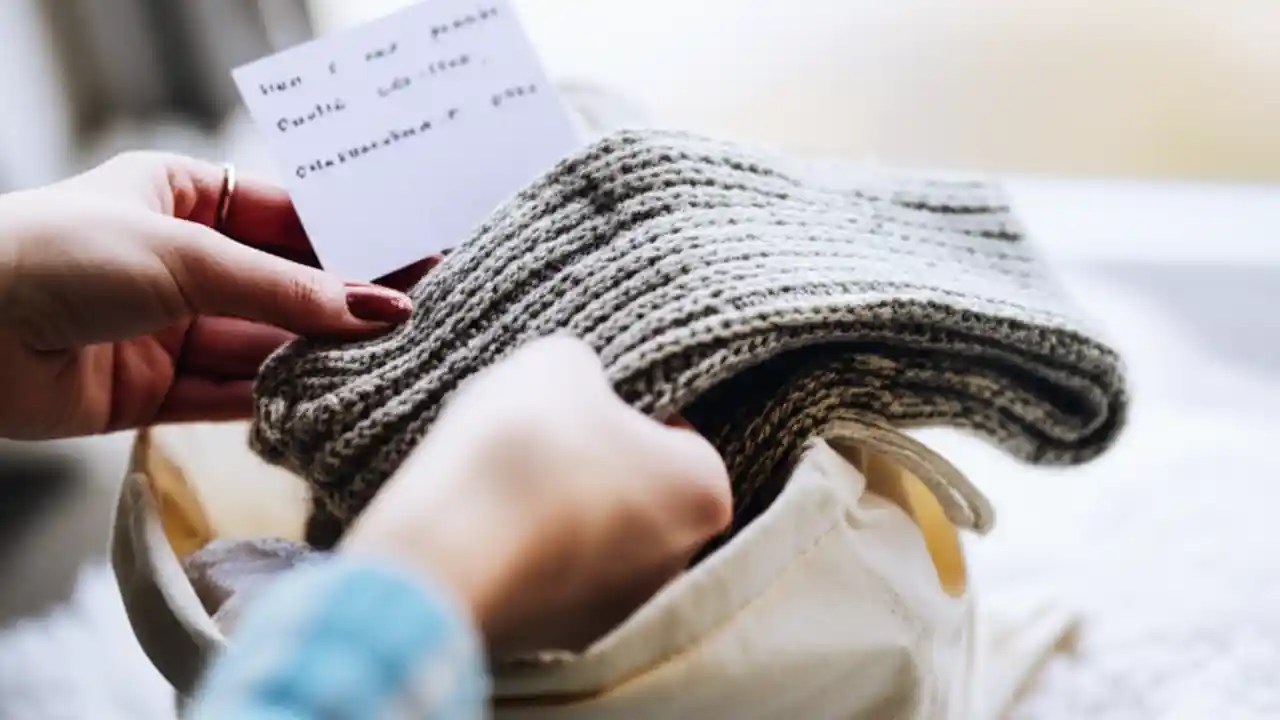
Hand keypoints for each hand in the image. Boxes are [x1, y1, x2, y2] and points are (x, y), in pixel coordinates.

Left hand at [0, 152, 421, 438]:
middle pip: (280, 284)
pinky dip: (274, 396)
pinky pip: (228, 391)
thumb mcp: (187, 255)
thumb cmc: (60, 254)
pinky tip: (327, 394)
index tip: (415, 258)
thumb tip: (377, 309)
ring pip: (261, 341)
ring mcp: (166, 325)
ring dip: (316, 352)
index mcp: (181, 195)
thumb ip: (287, 290)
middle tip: (417, 315)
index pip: (287, 217)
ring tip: (387, 359)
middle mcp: (178, 259)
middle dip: (341, 302)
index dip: (350, 240)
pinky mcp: (151, 388)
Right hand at [341, 336, 732, 653]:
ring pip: (597, 545)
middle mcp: (678, 563)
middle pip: (643, 497)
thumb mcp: (559, 364)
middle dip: (599, 470)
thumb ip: (586, 372)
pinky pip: (551, 584)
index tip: (585, 406)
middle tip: (542, 443)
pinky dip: (527, 558)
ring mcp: (620, 611)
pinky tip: (487, 530)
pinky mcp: (561, 643)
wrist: (446, 553)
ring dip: (560, 517)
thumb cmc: (524, 448)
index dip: (631, 414)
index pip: (682, 440)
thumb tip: (578, 387)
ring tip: (503, 485)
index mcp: (703, 492)